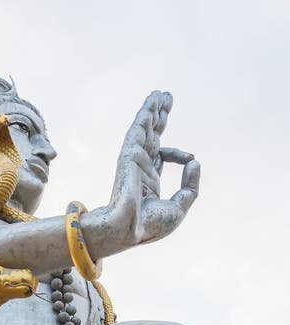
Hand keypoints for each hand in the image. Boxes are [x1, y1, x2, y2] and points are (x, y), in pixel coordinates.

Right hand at [108, 91, 199, 246]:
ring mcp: (134, 160)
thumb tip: (195, 161)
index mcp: (148, 180)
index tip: (190, 159)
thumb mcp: (179, 207)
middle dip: (159, 116)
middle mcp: (140, 167)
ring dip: (152, 110)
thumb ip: (191, 187)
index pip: (162, 156)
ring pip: (144, 129)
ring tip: (160, 93)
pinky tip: (152, 102)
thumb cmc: (150, 226)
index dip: (178, 154)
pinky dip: (145, 116)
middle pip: (151, 135)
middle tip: (166, 97)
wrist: (130, 230)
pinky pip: (138, 131)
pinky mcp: (130, 155)